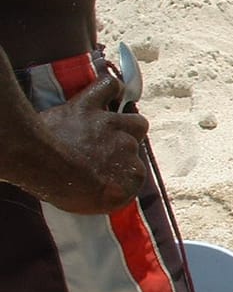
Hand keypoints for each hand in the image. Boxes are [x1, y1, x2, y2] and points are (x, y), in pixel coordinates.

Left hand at [36, 75, 148, 212]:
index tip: (103, 177)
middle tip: (98, 153)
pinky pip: (109, 88)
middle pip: (134, 147)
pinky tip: (110, 93)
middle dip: (120, 149)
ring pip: (133, 122)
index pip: (135, 175)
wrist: (38, 162)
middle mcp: (130, 152)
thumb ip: (106, 191)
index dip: (118, 174)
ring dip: (123, 124)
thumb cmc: (56, 186)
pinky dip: (110, 89)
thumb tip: (103, 186)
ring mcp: (113, 126)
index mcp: (132, 179)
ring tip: (105, 129)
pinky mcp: (91, 106)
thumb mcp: (87, 202)